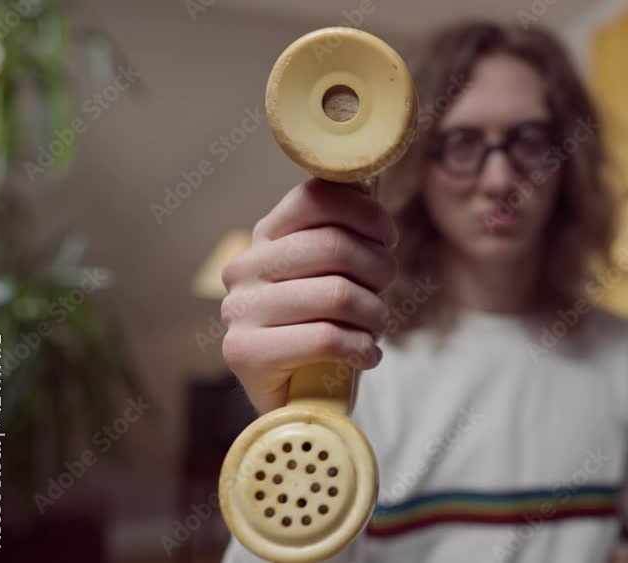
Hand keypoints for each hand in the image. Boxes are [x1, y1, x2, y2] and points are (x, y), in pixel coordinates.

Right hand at [220, 179, 397, 412]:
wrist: (295, 398)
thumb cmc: (323, 325)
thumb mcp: (334, 271)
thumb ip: (345, 232)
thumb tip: (372, 195)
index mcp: (266, 235)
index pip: (317, 198)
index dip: (366, 215)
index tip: (388, 240)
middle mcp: (245, 267)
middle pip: (335, 246)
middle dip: (379, 270)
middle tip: (384, 292)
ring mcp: (239, 310)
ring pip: (337, 294)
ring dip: (374, 314)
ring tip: (374, 326)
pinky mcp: (244, 353)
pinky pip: (327, 337)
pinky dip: (362, 348)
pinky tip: (366, 355)